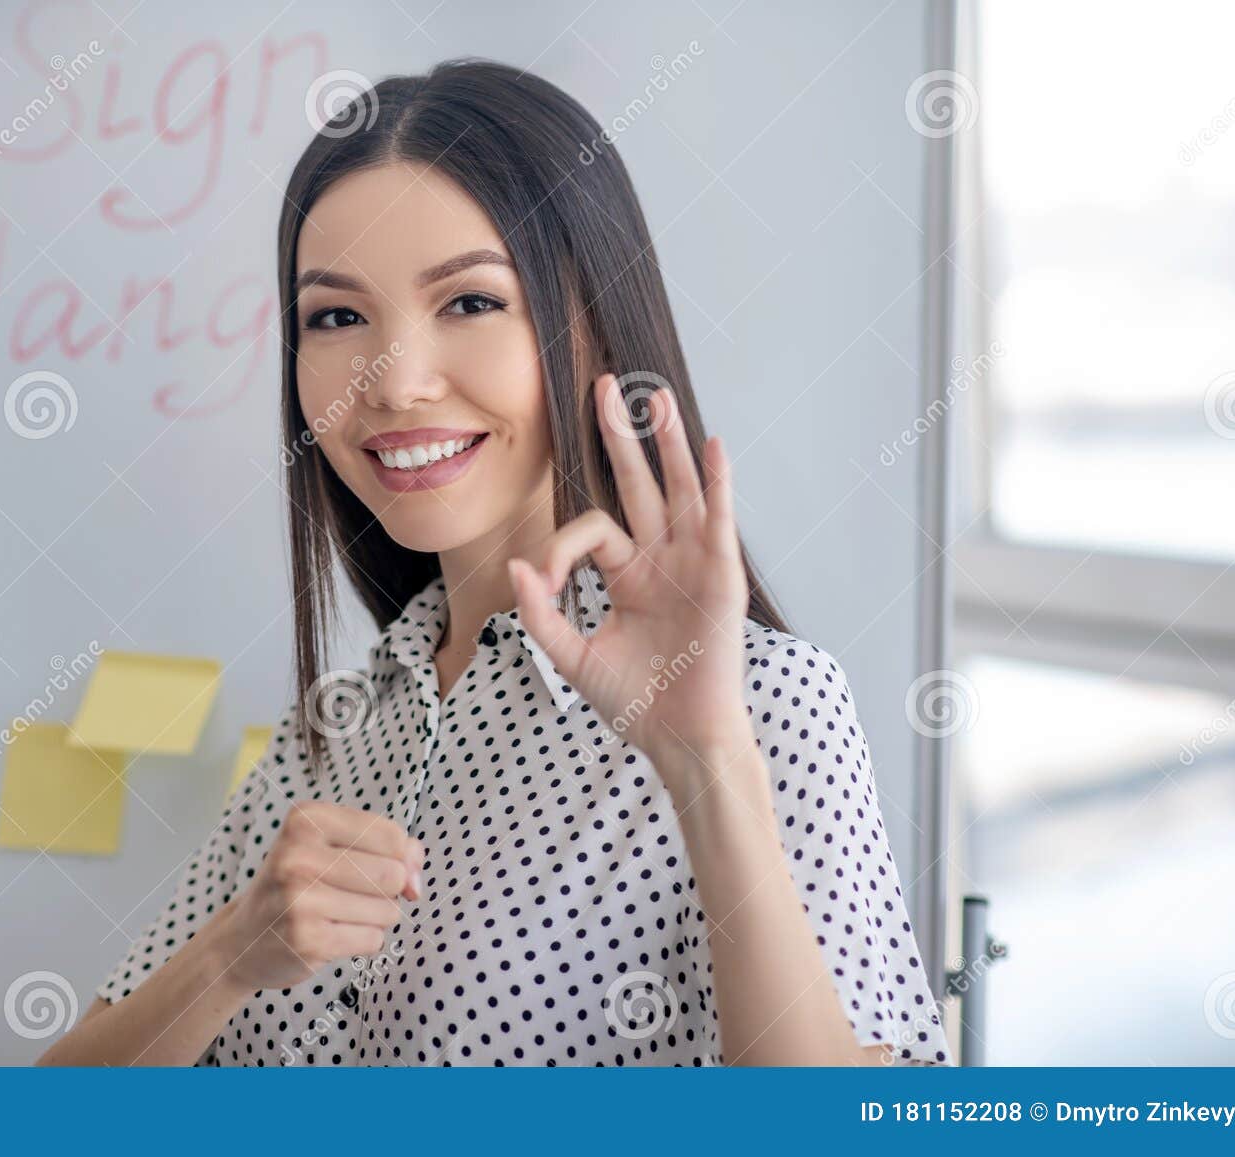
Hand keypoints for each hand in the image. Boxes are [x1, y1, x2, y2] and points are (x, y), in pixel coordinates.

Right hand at [213, 800, 423, 993]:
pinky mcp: (308, 939)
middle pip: (393, 874)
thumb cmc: (296, 885)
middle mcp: (299, 854)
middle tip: (350, 893)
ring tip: (337, 914)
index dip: (400, 856)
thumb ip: (387, 847)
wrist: (244, 938)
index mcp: (307, 819)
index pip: (391, 834)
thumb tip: (416, 873)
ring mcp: (300, 898)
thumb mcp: (333, 847)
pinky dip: (362, 941)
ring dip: (374, 918)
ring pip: (388, 911)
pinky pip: (373, 939)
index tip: (379, 867)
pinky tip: (331, 934)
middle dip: (386, 890)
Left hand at [508, 374, 751, 787]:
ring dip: (668, 443)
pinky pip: (717, 519)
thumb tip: (514, 567)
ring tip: (656, 396)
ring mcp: (693, 563)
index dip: (560, 546)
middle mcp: (662, 560)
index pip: (593, 531)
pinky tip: (710, 444)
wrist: (679, 736)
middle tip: (604, 387)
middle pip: (638, 484)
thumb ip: (542, 613)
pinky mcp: (720, 575)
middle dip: (621, 436)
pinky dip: (717, 482)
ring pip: (677, 490)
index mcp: (629, 575)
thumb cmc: (633, 701)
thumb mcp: (572, 655)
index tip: (543, 577)